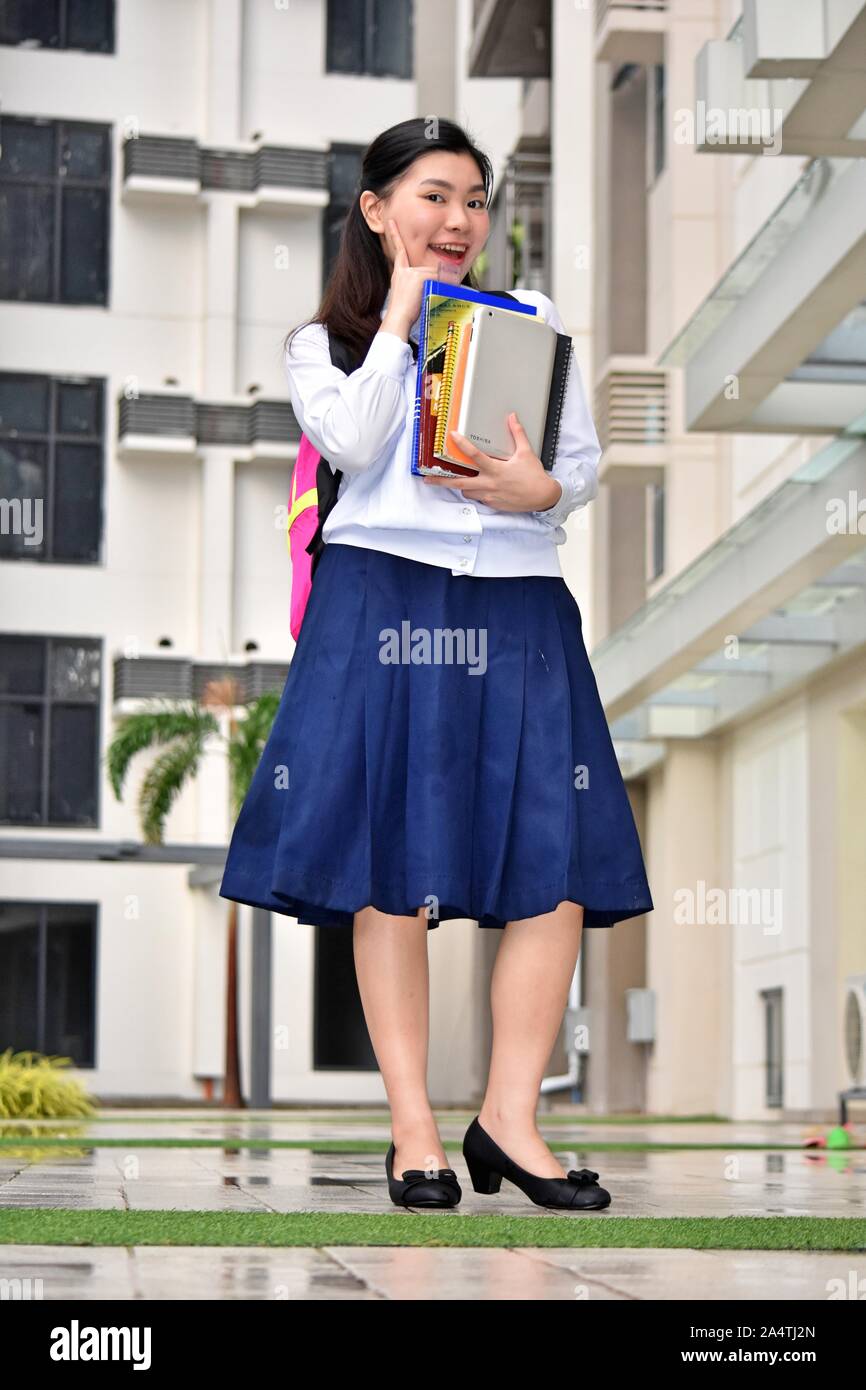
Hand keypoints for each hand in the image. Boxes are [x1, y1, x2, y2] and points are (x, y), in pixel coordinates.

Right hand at [383, 218, 442, 329]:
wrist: (398, 318)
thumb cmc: (403, 312)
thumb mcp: (410, 294)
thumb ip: (420, 284)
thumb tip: (439, 283)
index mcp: (398, 273)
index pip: (398, 250)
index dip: (394, 235)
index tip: (391, 222)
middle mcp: (403, 270)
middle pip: (428, 269)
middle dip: (435, 281)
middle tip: (429, 295)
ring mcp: (410, 273)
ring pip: (433, 275)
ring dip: (436, 287)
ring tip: (428, 299)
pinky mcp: (417, 277)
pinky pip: (435, 278)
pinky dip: (439, 287)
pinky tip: (433, 295)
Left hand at [422, 412, 561, 512]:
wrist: (543, 497)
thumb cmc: (534, 476)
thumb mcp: (526, 453)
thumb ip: (517, 434)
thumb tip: (512, 417)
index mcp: (496, 470)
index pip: (475, 456)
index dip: (462, 444)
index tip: (452, 436)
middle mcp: (489, 484)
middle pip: (460, 483)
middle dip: (442, 481)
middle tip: (428, 478)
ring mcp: (490, 496)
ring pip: (467, 492)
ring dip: (461, 486)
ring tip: (456, 480)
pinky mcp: (493, 505)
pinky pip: (478, 499)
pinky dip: (475, 493)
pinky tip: (478, 488)